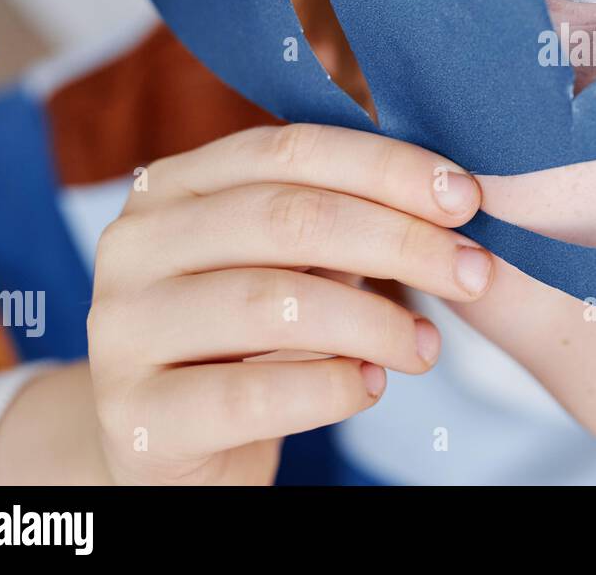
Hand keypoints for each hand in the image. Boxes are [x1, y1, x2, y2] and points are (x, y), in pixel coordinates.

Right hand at [88, 124, 494, 484]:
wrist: (167, 445)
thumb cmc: (247, 339)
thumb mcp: (285, 263)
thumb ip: (339, 218)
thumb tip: (453, 194)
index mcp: (172, 186)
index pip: (291, 150)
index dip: (388, 167)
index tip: (466, 197)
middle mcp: (133, 245)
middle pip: (289, 217)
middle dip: (401, 240)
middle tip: (473, 272)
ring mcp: (122, 331)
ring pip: (273, 302)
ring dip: (375, 322)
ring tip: (426, 347)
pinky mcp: (134, 418)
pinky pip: (253, 393)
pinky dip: (332, 388)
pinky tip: (370, 386)